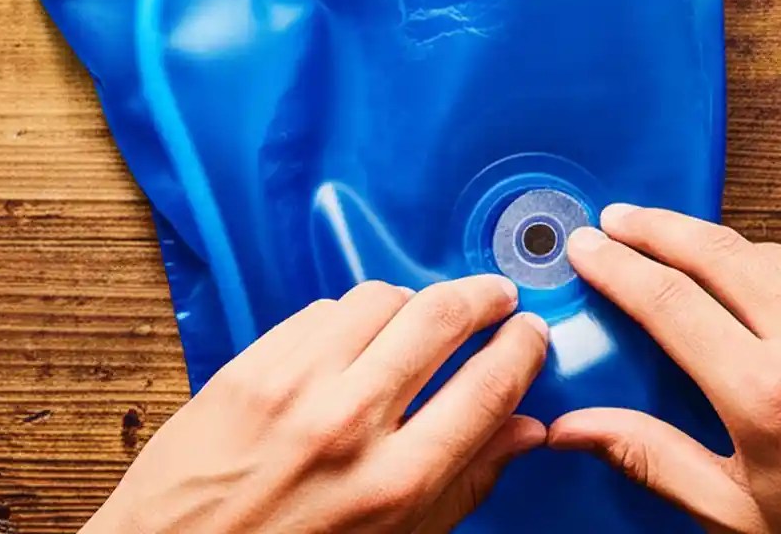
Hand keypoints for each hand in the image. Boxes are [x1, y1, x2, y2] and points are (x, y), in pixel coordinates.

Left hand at [81, 275, 548, 533]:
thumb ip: (466, 484)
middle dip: (483, 297)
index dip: (523, 347)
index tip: (531, 334)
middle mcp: (350, 423)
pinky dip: (352, 316)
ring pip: (382, 298)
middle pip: (441, 318)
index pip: (489, 385)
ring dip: (416, 300)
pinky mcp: (250, 365)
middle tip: (496, 298)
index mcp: (397, 481)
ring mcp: (294, 386)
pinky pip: (321, 310)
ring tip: (425, 318)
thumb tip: (525, 431)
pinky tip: (357, 338)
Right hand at [552, 205, 780, 533]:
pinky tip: (772, 295)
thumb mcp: (739, 510)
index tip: (588, 247)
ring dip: (720, 248)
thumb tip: (574, 428)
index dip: (617, 266)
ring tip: (685, 253)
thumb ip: (653, 457)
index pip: (668, 302)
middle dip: (656, 226)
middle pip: (715, 252)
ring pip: (771, 254)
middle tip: (621, 219)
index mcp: (766, 395)